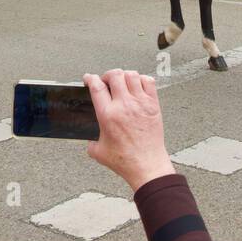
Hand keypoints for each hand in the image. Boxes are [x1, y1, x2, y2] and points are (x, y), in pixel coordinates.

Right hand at [84, 70, 174, 191]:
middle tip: (106, 81)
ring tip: (121, 82)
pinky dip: (141, 79)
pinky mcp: (153, 105)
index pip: (96, 86)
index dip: (90, 78)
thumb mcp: (98, 151)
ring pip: (131, 75)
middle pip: (114, 75)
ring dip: (124, 75)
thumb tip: (90, 138)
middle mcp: (124, 105)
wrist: (147, 165)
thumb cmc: (125, 160)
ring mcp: (140, 103)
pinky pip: (148, 82)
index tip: (88, 78)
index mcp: (108, 115)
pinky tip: (137, 85)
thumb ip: (91, 141)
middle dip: (107, 75)